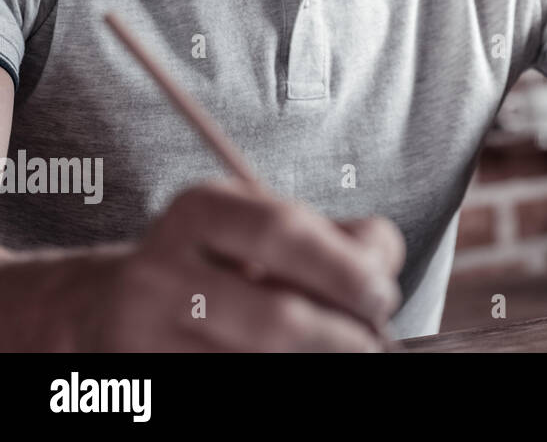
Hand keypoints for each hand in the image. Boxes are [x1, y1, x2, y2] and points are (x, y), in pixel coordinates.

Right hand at [83, 180, 404, 350]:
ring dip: (316, 361)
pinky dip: (278, 380)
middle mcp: (159, 270)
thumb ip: (339, 236)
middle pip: (277, 317)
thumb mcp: (269, 229)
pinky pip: (231, 385)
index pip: (282, 231)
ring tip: (338, 352)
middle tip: (370, 343)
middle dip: (341, 335)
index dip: (344, 268)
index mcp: (198, 210)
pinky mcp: (141, 378)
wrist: (115, 309)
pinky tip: (296, 365)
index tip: (382, 297)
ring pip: (259, 363)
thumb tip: (380, 272)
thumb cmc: (224, 264)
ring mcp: (141, 333)